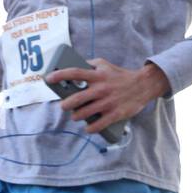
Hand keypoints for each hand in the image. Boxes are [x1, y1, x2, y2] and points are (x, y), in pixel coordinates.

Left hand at [44, 57, 169, 134]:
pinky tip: (87, 128)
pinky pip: (98, 124)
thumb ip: (89, 64)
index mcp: (97, 75)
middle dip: (66, 104)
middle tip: (64, 106)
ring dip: (76, 116)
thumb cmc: (120, 75)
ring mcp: (107, 102)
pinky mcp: (115, 114)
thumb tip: (73, 65)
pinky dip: (90, 128)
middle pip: (76, 98)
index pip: (74, 73)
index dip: (59, 75)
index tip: (48, 79)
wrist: (143, 85)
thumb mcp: (105, 64)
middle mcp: (100, 89)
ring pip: (84, 113)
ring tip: (76, 116)